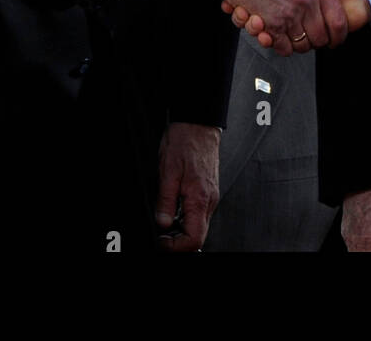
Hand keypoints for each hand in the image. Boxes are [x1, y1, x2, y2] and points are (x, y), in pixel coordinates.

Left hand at [155, 122, 219, 250]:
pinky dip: (186, 216)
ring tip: (163, 219)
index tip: (162, 241)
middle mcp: (209, 199)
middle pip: (198, 234)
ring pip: (198, 224)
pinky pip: (199, 211)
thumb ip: (166, 201)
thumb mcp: (167, 172)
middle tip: (160, 233)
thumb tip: (162, 223)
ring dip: (181, 228)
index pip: (195, 239)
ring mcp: (210, 194)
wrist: (198, 122)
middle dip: (177, 240)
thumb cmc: (185, 141)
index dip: (176, 246)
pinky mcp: (208, 189)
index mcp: (200, 198)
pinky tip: (173, 208)